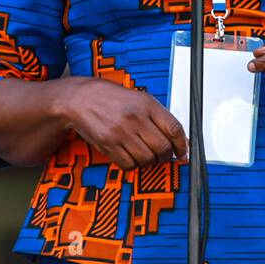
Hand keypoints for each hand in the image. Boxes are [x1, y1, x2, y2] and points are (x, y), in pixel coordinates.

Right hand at [60, 79, 187, 170]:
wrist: (81, 98)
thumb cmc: (110, 98)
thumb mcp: (138, 99)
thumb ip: (158, 116)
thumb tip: (178, 139)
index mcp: (147, 104)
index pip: (174, 128)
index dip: (182, 145)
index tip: (183, 153)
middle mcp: (136, 118)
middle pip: (163, 147)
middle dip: (166, 156)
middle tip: (164, 156)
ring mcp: (121, 132)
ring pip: (147, 159)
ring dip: (150, 162)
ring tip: (146, 155)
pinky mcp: (108, 144)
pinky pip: (129, 164)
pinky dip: (133, 165)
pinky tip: (131, 157)